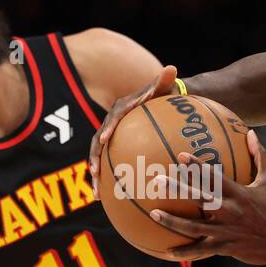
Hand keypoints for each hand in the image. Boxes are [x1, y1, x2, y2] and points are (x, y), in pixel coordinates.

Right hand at [89, 65, 178, 199]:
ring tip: (96, 194)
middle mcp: (111, 124)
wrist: (159, 104)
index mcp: (120, 110)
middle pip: (97, 143)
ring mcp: (110, 138)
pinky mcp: (114, 149)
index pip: (111, 119)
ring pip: (98, 158)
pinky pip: (107, 166)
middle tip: (94, 173)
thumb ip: (165, 80)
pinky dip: (105, 181)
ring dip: (95, 176)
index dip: (107, 129)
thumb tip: (172, 67)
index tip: (104, 141)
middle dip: (93, 158)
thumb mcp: (164, 88)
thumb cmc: (163, 96)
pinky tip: (106, 199)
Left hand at [149, 129, 265, 264]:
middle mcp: (228, 211)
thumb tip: (251, 133)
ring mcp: (224, 231)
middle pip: (198, 199)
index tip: (181, 156)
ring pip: (193, 227)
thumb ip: (260, 156)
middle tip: (158, 180)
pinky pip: (201, 250)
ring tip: (154, 213)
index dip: (197, 167)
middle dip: (177, 189)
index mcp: (238, 194)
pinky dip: (185, 252)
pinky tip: (168, 252)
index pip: (214, 178)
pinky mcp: (223, 246)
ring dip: (172, 221)